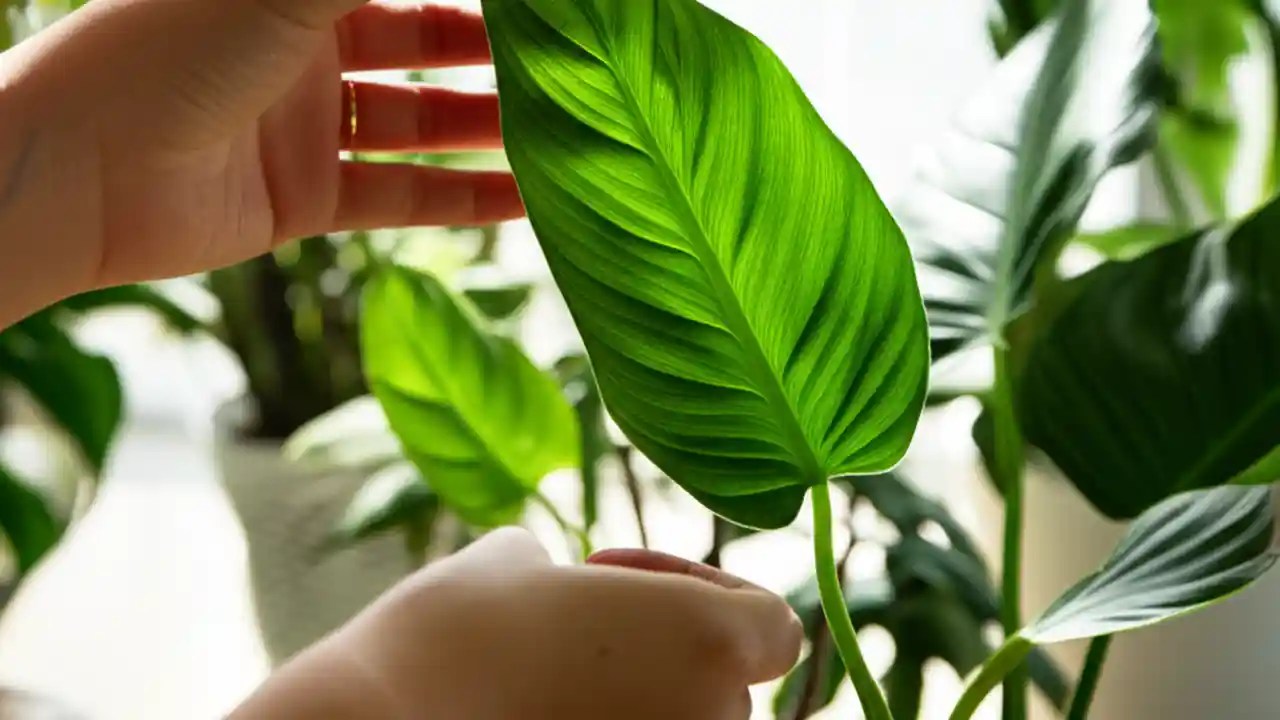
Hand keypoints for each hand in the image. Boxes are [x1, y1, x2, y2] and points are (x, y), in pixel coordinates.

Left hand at [1, 0, 521, 306]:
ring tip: (570, 132)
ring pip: (419, 125)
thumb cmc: (173, 46)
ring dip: (489, 128)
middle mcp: (301, 48)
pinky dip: (462, 199)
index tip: (548, 6)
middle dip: (495, 55)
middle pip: (422, 48)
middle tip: (572, 66)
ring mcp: (304, 126)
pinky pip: (400, 195)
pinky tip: (528, 200)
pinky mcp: (305, 198)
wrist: (83, 169)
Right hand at [231, 528, 803, 719]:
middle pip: (727, 684)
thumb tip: (560, 579)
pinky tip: (531, 711)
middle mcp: (707, 716)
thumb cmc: (454, 629)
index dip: (716, 590)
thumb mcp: (513, 557)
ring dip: (638, 696)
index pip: (776, 624)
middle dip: (666, 648)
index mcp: (704, 636)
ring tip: (549, 674)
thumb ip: (571, 568)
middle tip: (580, 625)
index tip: (631, 578)